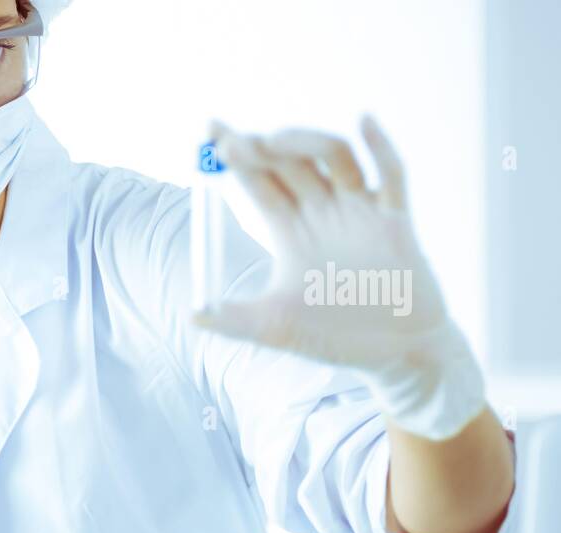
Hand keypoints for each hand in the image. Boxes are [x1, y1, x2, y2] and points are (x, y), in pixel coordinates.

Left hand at [193, 117, 485, 440]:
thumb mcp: (275, 327)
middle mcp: (322, 211)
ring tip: (272, 141)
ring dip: (304, 143)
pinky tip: (363, 122)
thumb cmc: (337, 337)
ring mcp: (360, 211)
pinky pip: (392, 176)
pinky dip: (380, 147)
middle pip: (288, 162)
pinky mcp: (396, 220)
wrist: (395, 354)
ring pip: (334, 158)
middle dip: (259, 148)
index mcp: (289, 229)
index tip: (208, 131)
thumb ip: (235, 320)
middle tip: (229, 143)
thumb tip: (192, 315)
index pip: (256, 180)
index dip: (234, 155)